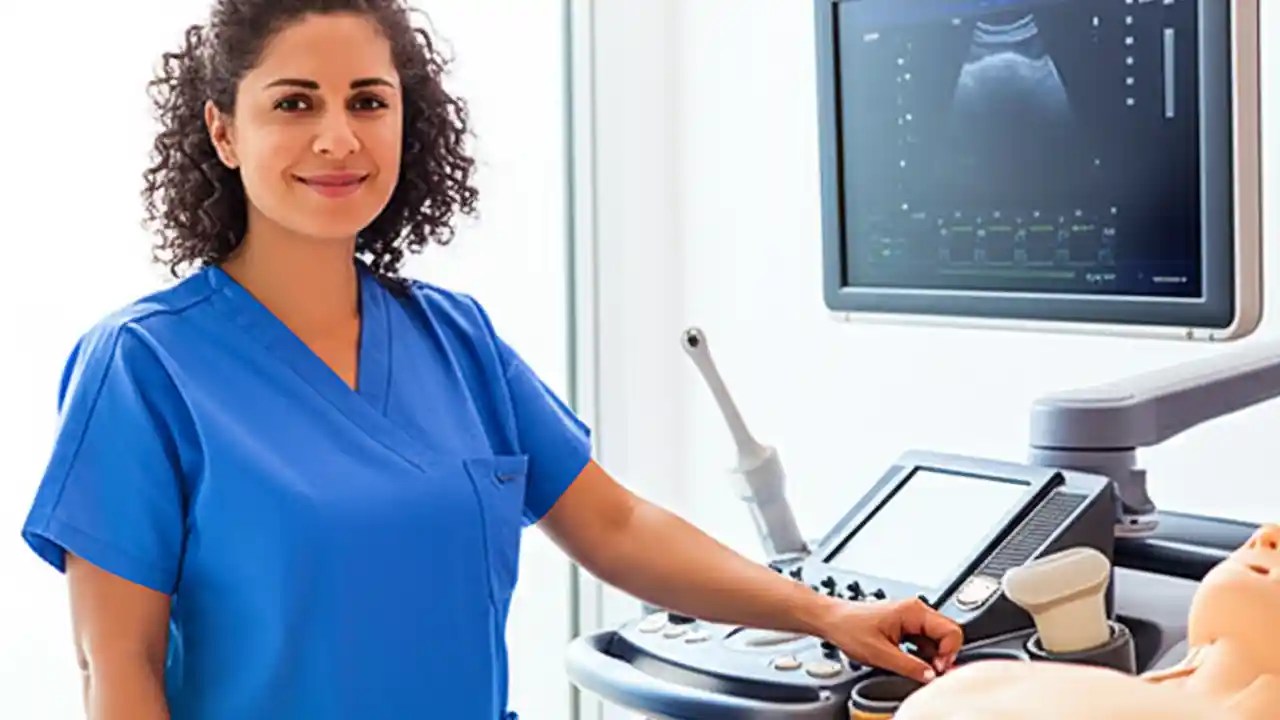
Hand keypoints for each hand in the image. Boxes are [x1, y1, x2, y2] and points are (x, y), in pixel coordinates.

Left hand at [817, 597, 962, 682]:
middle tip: (927, 671)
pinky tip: (908, 660)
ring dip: (931, 656)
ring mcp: (912, 617)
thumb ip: (908, 665)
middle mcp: (916, 610)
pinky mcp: (906, 625)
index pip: (951, 631)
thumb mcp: (879, 653)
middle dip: (942, 656)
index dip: (948, 654)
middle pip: (947, 634)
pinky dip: (922, 654)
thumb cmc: (849, 628)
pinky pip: (925, 641)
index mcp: (913, 611)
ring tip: (913, 665)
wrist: (832, 620)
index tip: (936, 669)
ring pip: (937, 639)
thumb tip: (931, 676)